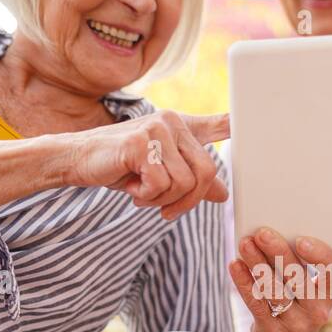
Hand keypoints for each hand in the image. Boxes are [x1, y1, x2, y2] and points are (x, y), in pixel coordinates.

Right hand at [59, 110, 229, 219]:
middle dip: (188, 201)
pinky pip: (161, 184)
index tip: (254, 121)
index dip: (238, 124)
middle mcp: (172, 122)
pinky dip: (146, 196)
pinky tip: (130, 187)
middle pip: (206, 172)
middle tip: (166, 211)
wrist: (77, 160)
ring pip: (184, 183)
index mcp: (180, 127)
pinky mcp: (141, 143)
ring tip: (141, 192)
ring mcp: (157, 129)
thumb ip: (192, 179)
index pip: (218, 123)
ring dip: (162, 200)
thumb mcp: (160, 173)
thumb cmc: (120, 166)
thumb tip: (224, 194)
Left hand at [229, 228, 331, 331]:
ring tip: (244, 244)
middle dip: (278, 252)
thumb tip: (274, 232)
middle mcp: (317, 313)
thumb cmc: (287, 309)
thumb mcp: (300, 292)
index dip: (320, 255)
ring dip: (257, 264)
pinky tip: (235, 265)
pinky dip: (244, 283)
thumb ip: (296, 265)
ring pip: (275, 290)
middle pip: (299, 278)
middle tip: (262, 233)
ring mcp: (297, 326)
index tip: (301, 240)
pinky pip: (257, 305)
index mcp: (329, 296)